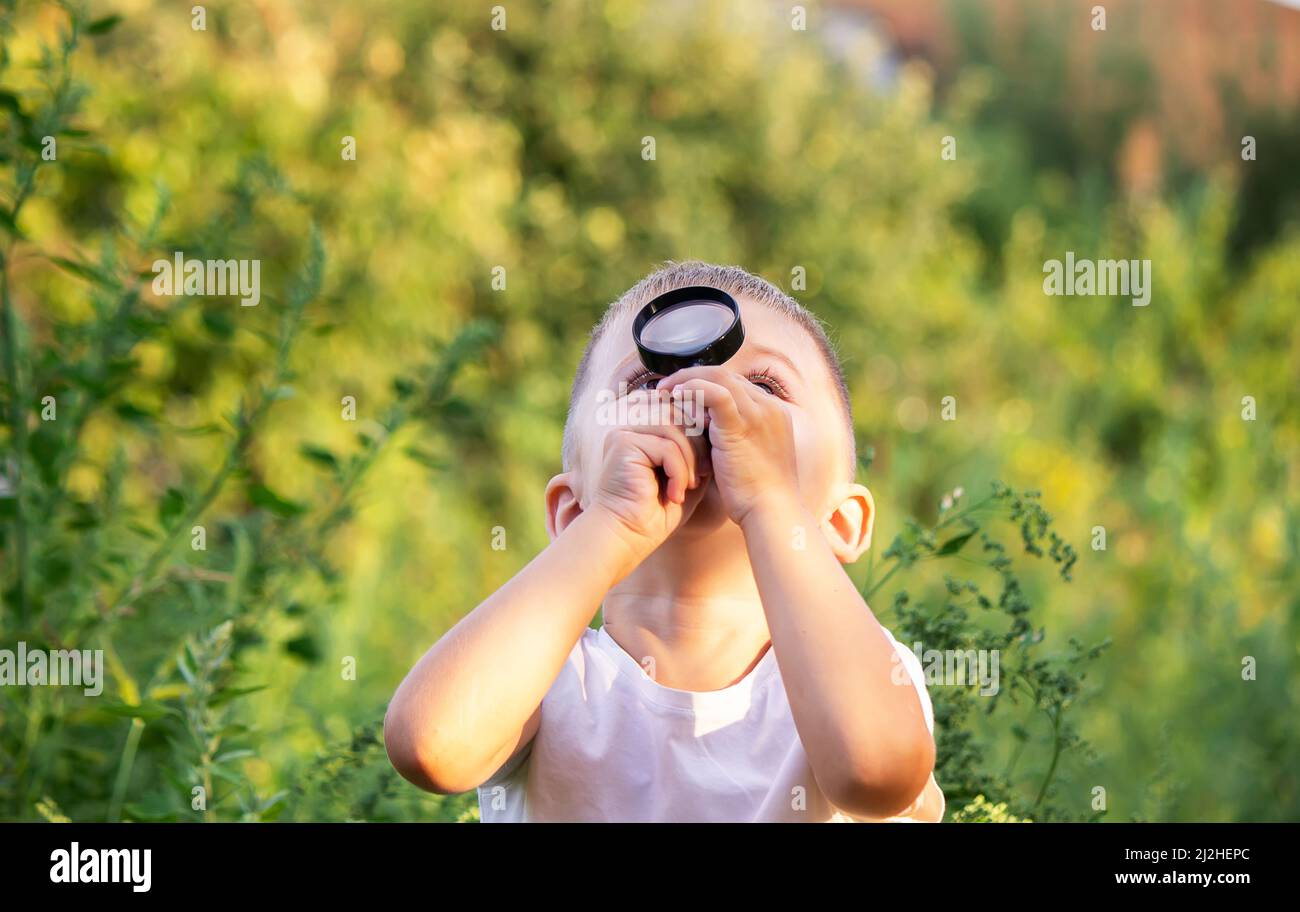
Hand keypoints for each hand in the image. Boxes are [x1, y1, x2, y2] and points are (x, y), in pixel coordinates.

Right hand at [587, 389, 710, 555]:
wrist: (629, 536)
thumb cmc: (656, 511)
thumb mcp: (687, 474)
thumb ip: (698, 449)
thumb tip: (717, 423)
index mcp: (643, 427)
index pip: (679, 410)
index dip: (700, 431)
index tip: (708, 464)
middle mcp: (631, 424)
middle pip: (679, 414)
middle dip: (699, 446)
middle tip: (703, 476)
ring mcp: (624, 431)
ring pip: (674, 428)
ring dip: (690, 460)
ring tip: (690, 487)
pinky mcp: (622, 443)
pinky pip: (666, 447)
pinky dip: (678, 473)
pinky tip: (675, 496)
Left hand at [658, 366, 803, 526]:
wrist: (772, 512)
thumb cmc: (757, 495)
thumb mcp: (747, 457)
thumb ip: (730, 438)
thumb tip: (703, 432)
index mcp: (774, 413)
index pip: (736, 385)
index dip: (706, 384)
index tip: (682, 393)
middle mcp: (769, 407)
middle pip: (727, 375)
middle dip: (694, 376)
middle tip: (666, 387)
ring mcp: (759, 413)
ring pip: (719, 376)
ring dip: (688, 379)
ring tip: (664, 391)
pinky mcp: (742, 425)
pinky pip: (715, 393)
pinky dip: (692, 388)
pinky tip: (674, 396)